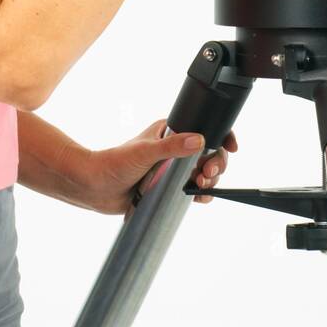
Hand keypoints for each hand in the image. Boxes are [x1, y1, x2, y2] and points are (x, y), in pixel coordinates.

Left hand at [76, 118, 237, 215]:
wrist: (95, 188)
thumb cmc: (114, 163)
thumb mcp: (145, 152)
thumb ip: (172, 146)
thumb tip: (200, 140)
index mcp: (170, 132)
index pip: (204, 128)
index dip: (221, 136)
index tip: (231, 147)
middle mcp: (174, 149)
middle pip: (208, 154)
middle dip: (215, 164)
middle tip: (208, 174)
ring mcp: (172, 169)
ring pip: (203, 173)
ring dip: (209, 180)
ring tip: (201, 186)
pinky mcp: (169, 187)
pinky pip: (193, 190)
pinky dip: (200, 194)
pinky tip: (201, 197)